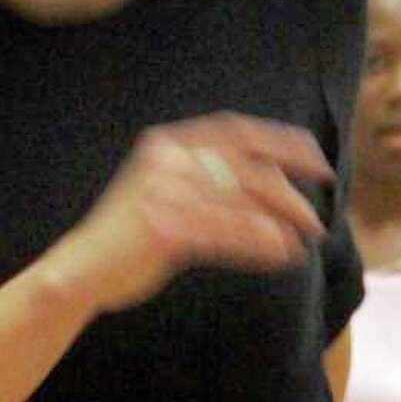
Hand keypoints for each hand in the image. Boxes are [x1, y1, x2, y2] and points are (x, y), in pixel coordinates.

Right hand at [61, 116, 328, 314]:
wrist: (80, 270)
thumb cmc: (129, 238)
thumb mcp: (164, 192)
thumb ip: (204, 179)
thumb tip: (266, 184)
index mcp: (167, 144)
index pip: (235, 131)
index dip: (281, 141)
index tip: (315, 157)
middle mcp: (167, 161)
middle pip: (245, 167)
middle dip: (290, 189)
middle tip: (319, 213)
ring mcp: (165, 194)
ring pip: (243, 200)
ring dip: (284, 218)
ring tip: (310, 236)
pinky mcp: (165, 230)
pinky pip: (228, 233)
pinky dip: (261, 242)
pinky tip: (284, 253)